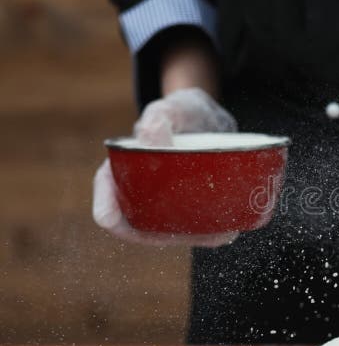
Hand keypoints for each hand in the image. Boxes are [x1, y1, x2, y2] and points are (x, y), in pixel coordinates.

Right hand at [93, 87, 238, 246]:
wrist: (213, 124)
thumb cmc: (187, 113)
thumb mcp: (176, 107)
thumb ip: (161, 115)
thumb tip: (150, 138)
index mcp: (126, 163)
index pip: (107, 187)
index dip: (104, 206)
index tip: (108, 218)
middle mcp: (140, 189)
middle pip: (137, 221)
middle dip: (158, 233)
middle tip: (191, 232)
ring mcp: (163, 203)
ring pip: (167, 230)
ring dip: (188, 237)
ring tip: (218, 235)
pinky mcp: (185, 210)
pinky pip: (190, 228)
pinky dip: (206, 234)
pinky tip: (226, 232)